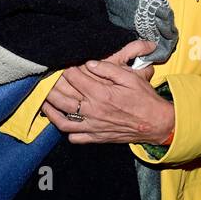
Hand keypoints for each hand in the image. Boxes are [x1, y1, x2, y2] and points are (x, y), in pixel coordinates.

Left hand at [42, 40, 173, 145]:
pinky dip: (65, 130)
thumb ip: (109, 69)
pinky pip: (74, 136)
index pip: (74, 78)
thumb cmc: (145, 99)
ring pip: (62, 120)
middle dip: (51, 86)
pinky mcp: (96, 137)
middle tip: (46, 78)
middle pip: (62, 98)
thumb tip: (90, 63)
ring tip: (44, 99)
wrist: (157, 123)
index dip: (65, 68)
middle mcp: (93, 111)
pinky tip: (61, 121)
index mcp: (101, 94)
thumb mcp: (131, 78)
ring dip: (50, 109)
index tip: (61, 62)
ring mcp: (93, 126)